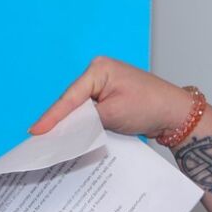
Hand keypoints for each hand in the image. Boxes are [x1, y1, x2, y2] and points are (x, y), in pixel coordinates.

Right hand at [29, 56, 192, 139]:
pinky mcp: (109, 99)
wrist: (175, 114)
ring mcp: (104, 86)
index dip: (52, 117)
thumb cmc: (151, 106)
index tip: (35, 131)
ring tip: (51, 142)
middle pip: (71, 102)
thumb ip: (87, 121)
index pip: (70, 97)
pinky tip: (73, 137)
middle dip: (59, 121)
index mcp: (98, 69)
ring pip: (79, 109)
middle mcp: (99, 74)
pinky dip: (83, 125)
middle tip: (39, 141)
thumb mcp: (113, 114)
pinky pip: (90, 113)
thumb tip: (66, 131)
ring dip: (71, 125)